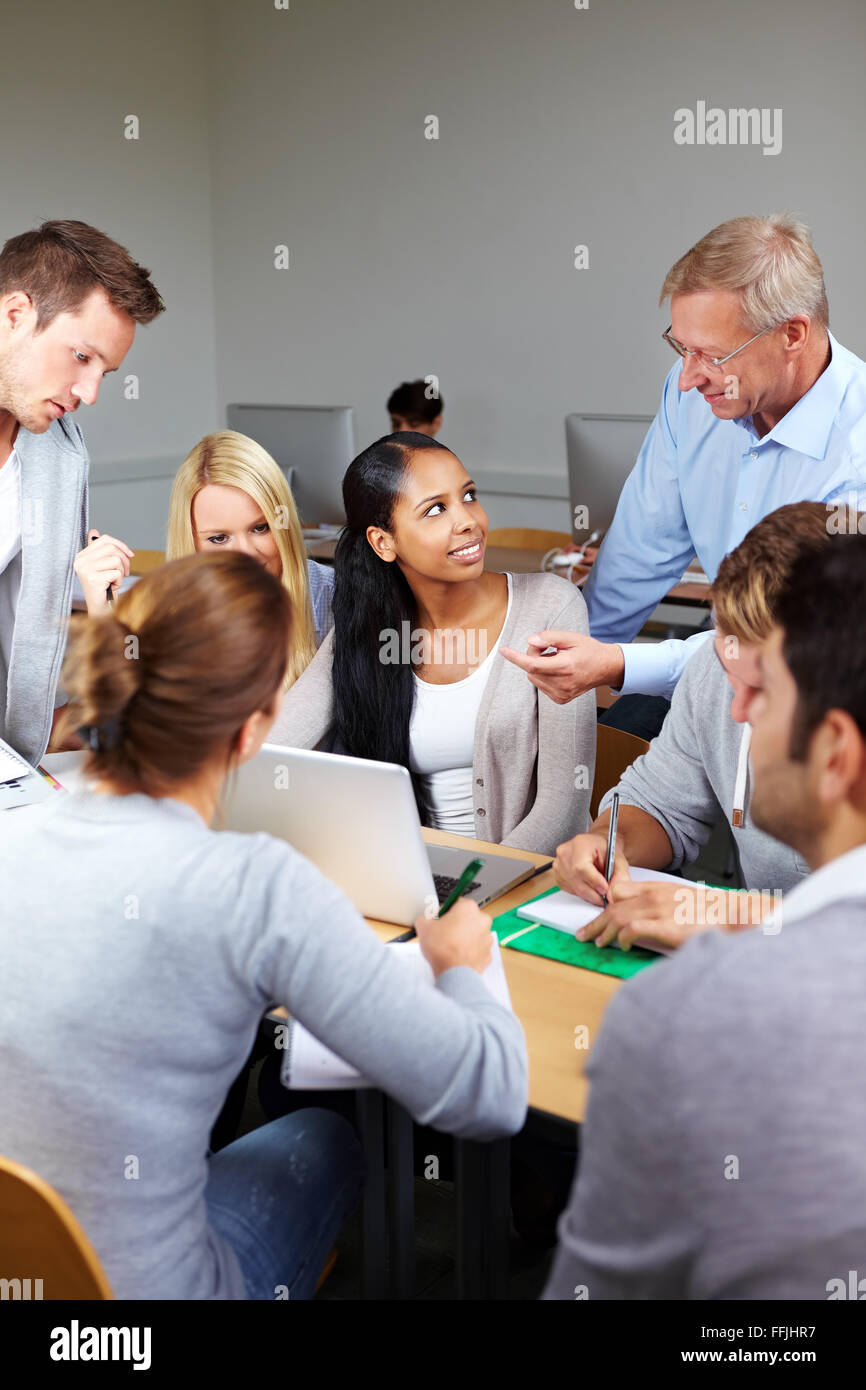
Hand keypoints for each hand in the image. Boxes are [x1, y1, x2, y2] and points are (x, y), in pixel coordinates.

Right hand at [74, 529, 133, 613]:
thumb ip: (98, 550)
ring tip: (114, 581)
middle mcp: (80, 561)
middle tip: (124, 572)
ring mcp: (85, 570)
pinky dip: (119, 581)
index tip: (130, 554)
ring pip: (116, 560)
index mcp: (81, 556)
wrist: (101, 609)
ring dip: (121, 572)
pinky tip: (111, 587)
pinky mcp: (93, 579)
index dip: (121, 545)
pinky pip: (116, 573)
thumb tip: (94, 531)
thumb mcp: (101, 566)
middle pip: (112, 548)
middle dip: (124, 560)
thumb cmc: (103, 589)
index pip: (104, 539)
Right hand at [416, 897, 493, 977]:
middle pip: (467, 918)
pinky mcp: (488, 954)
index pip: (456, 903)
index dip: (445, 912)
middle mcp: (482, 920)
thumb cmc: (441, 948)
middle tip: (443, 933)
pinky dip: (469, 951)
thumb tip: (426, 918)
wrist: (453, 972)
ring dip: (464, 938)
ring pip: (473, 934)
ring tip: (449, 947)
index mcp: (468, 908)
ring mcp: (487, 938)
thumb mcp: (423, 926)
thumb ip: (426, 917)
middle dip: (456, 924)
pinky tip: (457, 956)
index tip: (439, 919)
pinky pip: (477, 949)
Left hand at [499, 629, 624, 703]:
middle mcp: (563, 683)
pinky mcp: (560, 699)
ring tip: (557, 660)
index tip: (504, 650)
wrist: (605, 667)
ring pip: (534, 678)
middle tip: (548, 649)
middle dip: (533, 656)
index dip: (516, 657)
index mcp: (566, 666)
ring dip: (538, 667)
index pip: (533, 664)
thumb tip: (529, 641)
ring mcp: (561, 694)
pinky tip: (559, 671)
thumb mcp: (570, 637)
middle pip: (531, 670)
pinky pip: (541, 685)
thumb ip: (549, 637)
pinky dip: (544, 676)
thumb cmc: (588, 650)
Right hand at [554, 832, 631, 907]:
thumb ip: (620, 876)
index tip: (606, 890)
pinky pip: (571, 891)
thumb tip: (614, 894)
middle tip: (608, 896)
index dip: (594, 882)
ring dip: (591, 894)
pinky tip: (591, 885)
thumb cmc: (606, 849)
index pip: (581, 868)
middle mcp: (565, 854)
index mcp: (579, 844)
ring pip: (575, 889)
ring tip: (600, 887)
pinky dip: (584, 892)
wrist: (596, 845)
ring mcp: (559, 865)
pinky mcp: (557, 876)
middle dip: (595, 894)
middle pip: (577, 882)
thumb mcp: (618, 858)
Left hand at [577, 880, 715, 951]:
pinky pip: (632, 929)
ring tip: (598, 942)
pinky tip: (621, 946)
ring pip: (618, 918)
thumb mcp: (680, 897)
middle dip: (596, 922)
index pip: (619, 891)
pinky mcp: (664, 926)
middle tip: (585, 934)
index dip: (604, 905)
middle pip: (613, 907)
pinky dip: (622, 938)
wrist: (732, 913)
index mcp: (656, 888)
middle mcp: (653, 896)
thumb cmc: (710, 909)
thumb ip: (660, 902)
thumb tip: (643, 915)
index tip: (597, 916)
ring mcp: (658, 910)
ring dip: (604, 932)